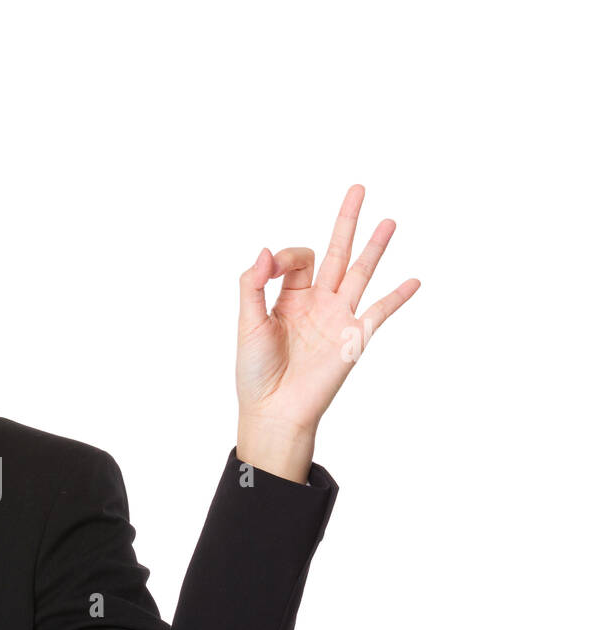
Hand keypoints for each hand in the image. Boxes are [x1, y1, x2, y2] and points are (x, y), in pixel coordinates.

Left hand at [235, 184, 419, 478]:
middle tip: (358, 188)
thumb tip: (265, 250)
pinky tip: (414, 281)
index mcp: (288, 298)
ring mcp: (337, 318)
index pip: (297, 259)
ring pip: (361, 273)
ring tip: (389, 221)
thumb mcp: (246, 323)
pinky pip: (379, 312)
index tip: (272, 267)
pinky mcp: (353, 338)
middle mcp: (316, 303)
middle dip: (346, 221)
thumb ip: (252, 285)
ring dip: (375, 247)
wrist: (274, 409)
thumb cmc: (255, 372)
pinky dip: (397, 297)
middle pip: (336, 253)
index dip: (285, 255)